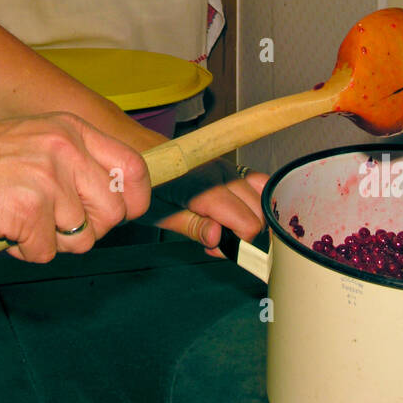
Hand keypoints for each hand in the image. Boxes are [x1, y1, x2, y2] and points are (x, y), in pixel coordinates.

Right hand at [0, 112, 151, 262]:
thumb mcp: (39, 141)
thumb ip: (78, 163)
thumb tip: (118, 202)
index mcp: (73, 130)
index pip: (134, 167)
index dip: (135, 199)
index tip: (123, 213)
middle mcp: (66, 150)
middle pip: (114, 212)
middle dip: (90, 229)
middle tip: (56, 224)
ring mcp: (48, 180)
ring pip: (82, 238)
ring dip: (53, 241)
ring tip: (23, 221)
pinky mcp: (28, 210)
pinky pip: (46, 252)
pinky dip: (25, 250)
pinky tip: (5, 228)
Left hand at [151, 159, 269, 255]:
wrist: (140, 153)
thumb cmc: (147, 185)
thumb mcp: (159, 214)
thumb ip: (191, 227)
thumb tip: (217, 238)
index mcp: (204, 186)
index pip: (247, 223)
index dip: (239, 245)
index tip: (216, 249)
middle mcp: (222, 172)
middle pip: (259, 212)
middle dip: (244, 234)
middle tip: (214, 241)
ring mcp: (228, 166)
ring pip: (262, 197)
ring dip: (249, 217)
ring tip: (223, 226)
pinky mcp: (229, 165)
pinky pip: (256, 183)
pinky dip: (253, 201)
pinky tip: (232, 211)